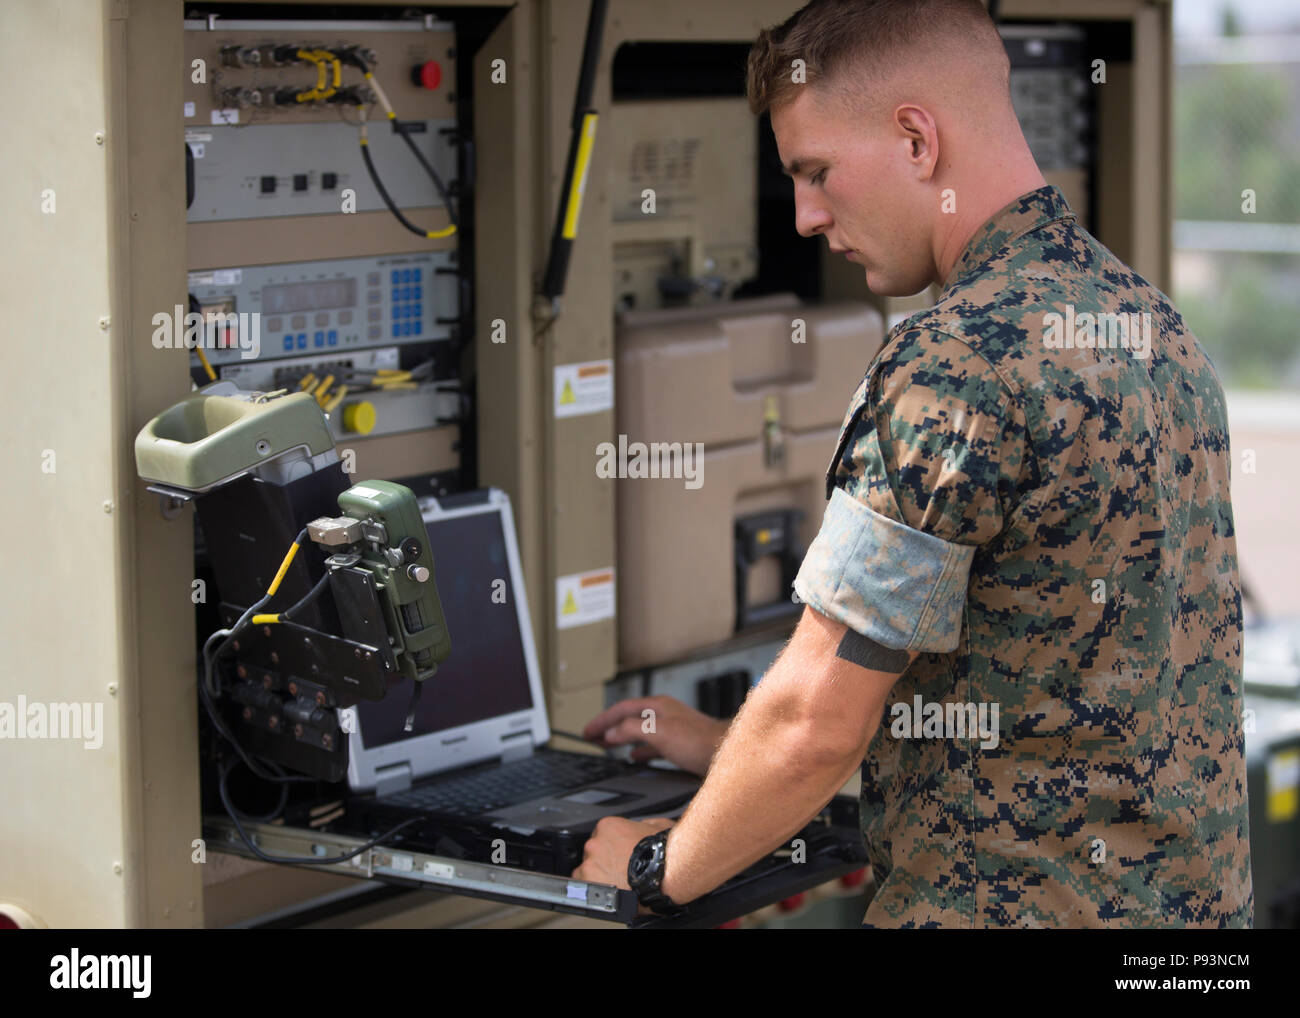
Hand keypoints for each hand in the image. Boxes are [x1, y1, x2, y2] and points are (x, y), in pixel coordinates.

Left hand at [571, 816, 674, 892]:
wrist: (666, 873)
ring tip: (616, 885)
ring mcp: (590, 864)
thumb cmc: (664, 852)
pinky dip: (594, 891)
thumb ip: (645, 823)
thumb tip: (642, 824)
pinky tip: (609, 893)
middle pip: (594, 853)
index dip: (612, 848)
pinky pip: (584, 888)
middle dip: (605, 862)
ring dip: (599, 876)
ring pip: (588, 871)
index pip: (602, 836)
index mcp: (608, 826)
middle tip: (620, 871)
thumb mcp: (659, 825)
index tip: (620, 856)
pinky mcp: (589, 884)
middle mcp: (595, 843)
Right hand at [582, 696, 728, 775]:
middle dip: (608, 728)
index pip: (621, 709)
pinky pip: (651, 745)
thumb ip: (632, 730)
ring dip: (620, 739)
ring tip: (607, 747)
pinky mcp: (680, 745)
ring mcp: (672, 729)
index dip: (602, 721)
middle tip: (592, 738)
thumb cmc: (700, 741)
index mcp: (657, 707)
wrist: (729, 754)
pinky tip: (635, 758)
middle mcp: (664, 715)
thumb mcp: (660, 732)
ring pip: (639, 732)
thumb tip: (611, 733)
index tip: (587, 732)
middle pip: (628, 718)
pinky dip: (638, 751)